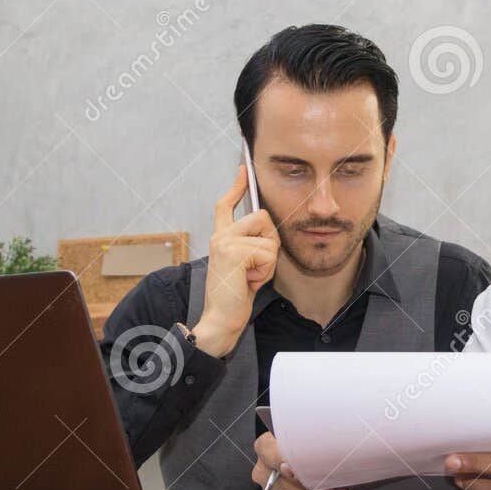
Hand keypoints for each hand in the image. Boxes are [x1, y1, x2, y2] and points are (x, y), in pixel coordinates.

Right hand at [191, 166, 279, 357]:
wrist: (221, 320)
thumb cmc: (234, 297)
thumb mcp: (244, 266)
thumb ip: (250, 246)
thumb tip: (267, 229)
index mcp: (221, 238)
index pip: (226, 205)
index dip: (236, 186)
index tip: (243, 169)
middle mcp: (220, 236)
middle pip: (262, 217)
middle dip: (270, 243)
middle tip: (256, 267)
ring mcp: (225, 242)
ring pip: (268, 238)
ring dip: (268, 262)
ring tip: (250, 276)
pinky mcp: (233, 252)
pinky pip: (267, 253)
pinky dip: (265, 272)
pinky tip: (248, 282)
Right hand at [251, 432, 350, 489]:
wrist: (298, 456)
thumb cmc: (303, 444)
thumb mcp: (303, 434)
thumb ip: (310, 438)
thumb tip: (331, 444)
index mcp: (265, 449)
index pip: (270, 455)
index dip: (282, 462)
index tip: (295, 469)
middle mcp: (263, 473)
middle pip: (284, 486)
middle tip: (336, 488)